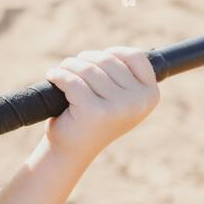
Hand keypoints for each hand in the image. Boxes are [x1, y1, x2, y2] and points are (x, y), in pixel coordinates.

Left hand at [42, 46, 159, 161]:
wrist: (71, 151)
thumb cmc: (92, 119)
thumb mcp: (117, 98)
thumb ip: (123, 76)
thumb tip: (115, 53)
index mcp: (150, 95)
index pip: (135, 56)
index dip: (112, 52)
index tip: (95, 60)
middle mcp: (139, 101)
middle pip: (107, 60)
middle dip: (84, 59)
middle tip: (71, 67)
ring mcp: (119, 107)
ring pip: (88, 69)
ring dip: (69, 66)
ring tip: (61, 72)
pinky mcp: (95, 111)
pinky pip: (72, 81)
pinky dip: (58, 75)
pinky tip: (53, 77)